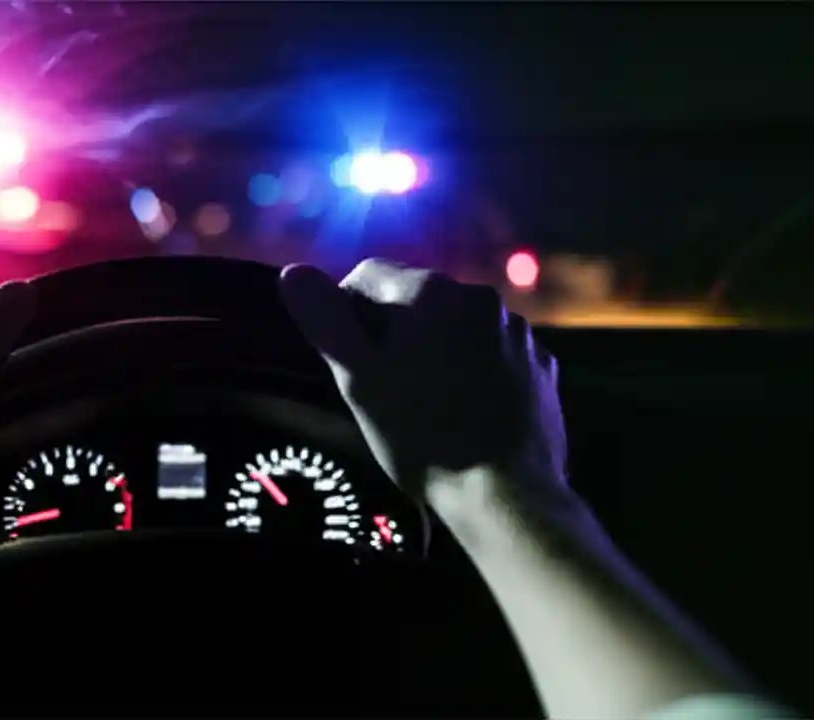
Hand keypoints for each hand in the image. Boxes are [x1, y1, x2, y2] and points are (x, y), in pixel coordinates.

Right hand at [279, 259, 566, 511]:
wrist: (505, 494)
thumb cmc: (420, 435)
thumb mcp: (358, 380)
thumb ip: (325, 319)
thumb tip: (292, 272)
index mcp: (431, 292)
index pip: (367, 276)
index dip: (345, 313)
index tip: (347, 361)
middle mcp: (479, 298)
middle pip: (416, 300)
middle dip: (394, 332)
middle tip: (384, 387)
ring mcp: (516, 332)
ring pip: (458, 326)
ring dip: (438, 349)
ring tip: (428, 402)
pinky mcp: (540, 366)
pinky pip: (493, 353)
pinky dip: (476, 370)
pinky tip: (466, 410)